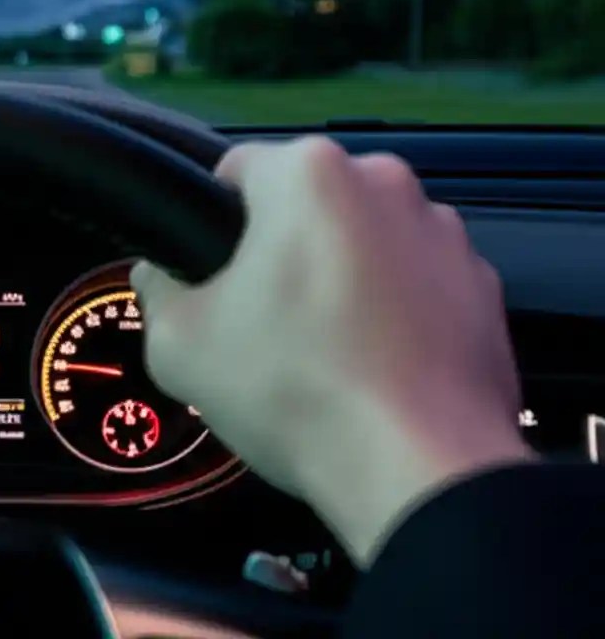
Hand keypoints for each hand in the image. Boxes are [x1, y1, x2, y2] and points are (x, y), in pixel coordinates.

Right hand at [132, 137, 533, 565]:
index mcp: (309, 173)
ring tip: (320, 354)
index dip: (209, 226)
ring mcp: (446, 234)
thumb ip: (156, 290)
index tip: (207, 281)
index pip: (234, 171)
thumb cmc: (293, 391)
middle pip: (305, 205)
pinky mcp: (485, 288)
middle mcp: (386, 183)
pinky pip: (415, 285)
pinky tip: (371, 369)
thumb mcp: (177, 345)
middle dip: (279, 250)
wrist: (418, 469)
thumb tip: (161, 276)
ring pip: (363, 242)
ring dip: (339, 278)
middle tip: (257, 324)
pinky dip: (392, 313)